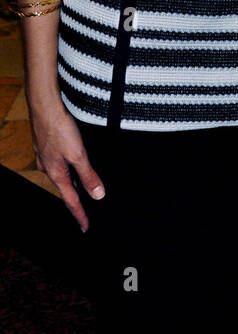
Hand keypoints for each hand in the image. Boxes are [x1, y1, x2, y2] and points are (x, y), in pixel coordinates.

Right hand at [28, 96, 103, 231]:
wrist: (44, 105)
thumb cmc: (59, 128)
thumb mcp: (78, 154)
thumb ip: (88, 175)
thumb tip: (98, 196)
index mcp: (56, 174)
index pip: (71, 200)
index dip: (80, 215)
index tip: (86, 228)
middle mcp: (48, 167)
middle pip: (64, 188)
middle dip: (74, 199)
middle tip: (84, 211)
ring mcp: (45, 156)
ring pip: (60, 173)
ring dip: (70, 181)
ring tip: (80, 189)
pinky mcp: (46, 144)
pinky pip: (57, 161)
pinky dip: (66, 166)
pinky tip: (70, 161)